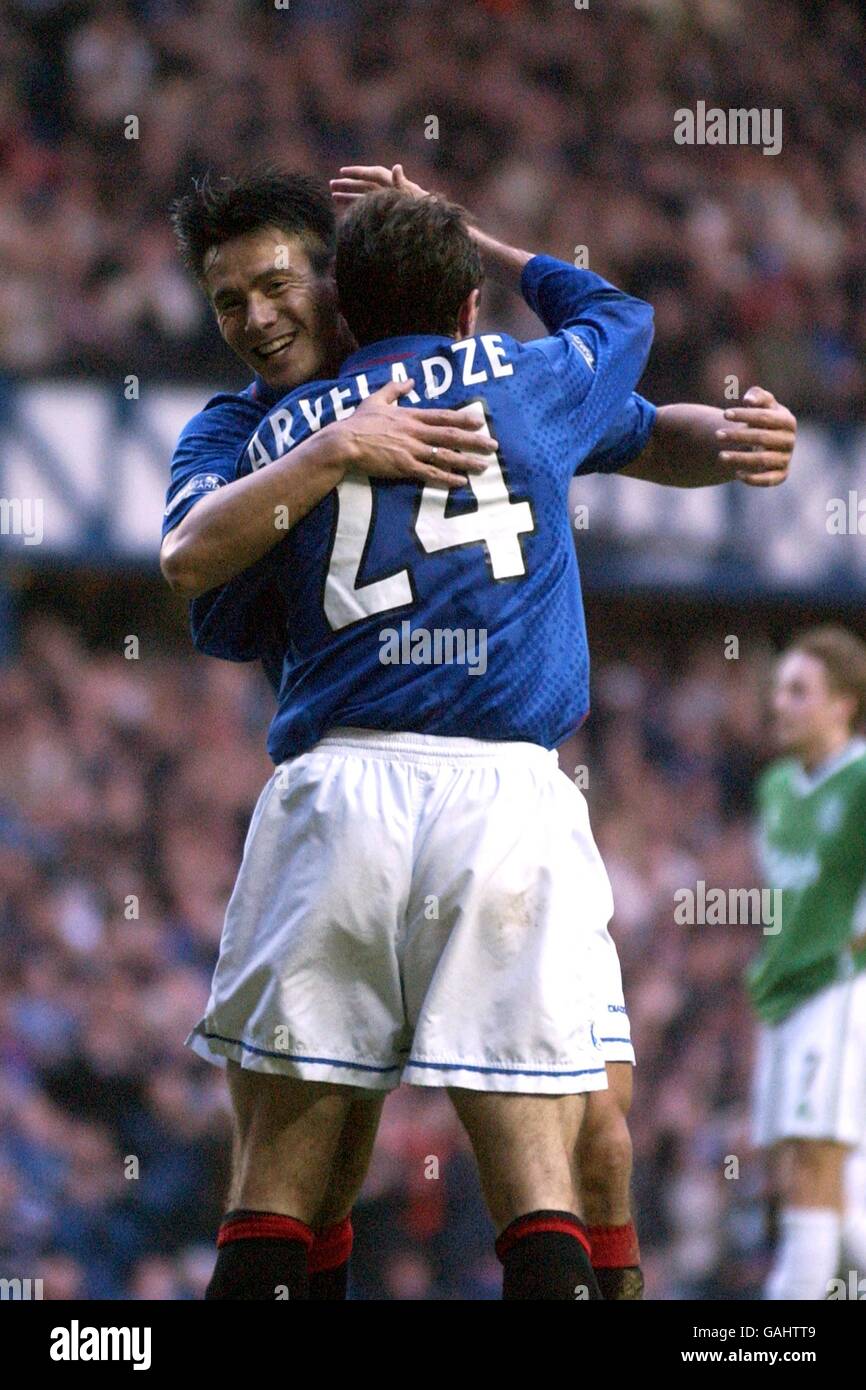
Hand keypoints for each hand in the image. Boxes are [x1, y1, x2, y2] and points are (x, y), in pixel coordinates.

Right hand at [330, 163, 429, 205]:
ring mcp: (386, 200)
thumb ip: (402, 182)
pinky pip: (367, 206)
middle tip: (331, 184)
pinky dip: (355, 206)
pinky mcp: (384, 211)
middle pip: (365, 184)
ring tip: (332, 195)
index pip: (373, 174)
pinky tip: (343, 207)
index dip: (358, 172)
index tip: (342, 171)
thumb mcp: (412, 195)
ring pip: (363, 195)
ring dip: (348, 194)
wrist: (430, 222)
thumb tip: (397, 166)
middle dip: (348, 184)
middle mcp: (388, 189)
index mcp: (394, 183)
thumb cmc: (422, 208)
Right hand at [339, 379, 496, 488]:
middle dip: (474, 441)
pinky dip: (447, 477)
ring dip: (467, 461)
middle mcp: (415, 432)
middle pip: (451, 436)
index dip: (463, 419)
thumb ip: (394, 388)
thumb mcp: (375, 399)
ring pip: (445, 456)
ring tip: (484, 467)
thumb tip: (409, 380)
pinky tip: (461, 482)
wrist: (343, 442)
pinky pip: (430, 473)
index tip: (480, 422)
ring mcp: (411, 450)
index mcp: (410, 416)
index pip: (442, 416)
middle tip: (493, 446)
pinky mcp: (404, 467)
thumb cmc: (357, 422)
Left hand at [715, 387, 795, 486]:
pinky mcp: (781, 475)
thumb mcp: (762, 404)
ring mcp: (786, 458)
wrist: (766, 442)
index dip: (745, 415)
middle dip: (738, 436)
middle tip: (717, 435)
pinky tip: (736, 474)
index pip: (765, 417)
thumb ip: (757, 396)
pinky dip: (753, 479)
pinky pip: (769, 480)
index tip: (724, 414)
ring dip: (740, 458)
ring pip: (763, 460)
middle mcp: (789, 441)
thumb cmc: (761, 419)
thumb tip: (749, 400)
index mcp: (788, 421)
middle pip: (762, 438)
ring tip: (720, 456)